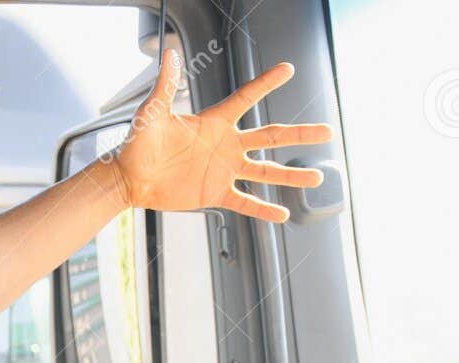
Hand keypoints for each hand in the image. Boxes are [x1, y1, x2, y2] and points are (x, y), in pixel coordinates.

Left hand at [114, 50, 332, 223]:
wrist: (131, 179)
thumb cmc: (138, 143)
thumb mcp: (153, 112)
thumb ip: (165, 85)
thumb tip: (168, 53)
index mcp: (215, 123)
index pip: (246, 98)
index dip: (266, 84)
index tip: (288, 70)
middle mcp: (226, 145)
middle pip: (271, 137)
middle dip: (300, 135)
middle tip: (327, 131)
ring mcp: (223, 171)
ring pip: (266, 172)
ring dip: (291, 176)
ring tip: (317, 177)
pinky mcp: (215, 193)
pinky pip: (245, 201)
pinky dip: (263, 209)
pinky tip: (283, 213)